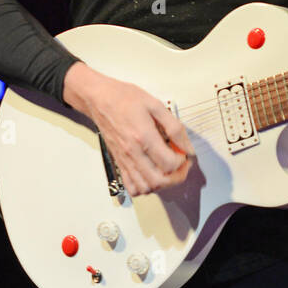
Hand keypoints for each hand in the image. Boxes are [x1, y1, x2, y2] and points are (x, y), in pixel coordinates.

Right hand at [63, 62, 194, 196]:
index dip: (182, 161)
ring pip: (145, 188)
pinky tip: (151, 174)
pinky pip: (131, 187)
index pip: (169, 163)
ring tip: (167, 170)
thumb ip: (174, 127)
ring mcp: (124, 160)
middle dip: (176, 177)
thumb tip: (186, 147)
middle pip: (159, 181)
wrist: (100, 99)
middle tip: (181, 165)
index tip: (183, 152)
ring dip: (162, 184)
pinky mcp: (119, 162)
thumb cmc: (125, 99)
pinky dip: (144, 187)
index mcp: (144, 136)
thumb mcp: (156, 105)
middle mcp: (133, 152)